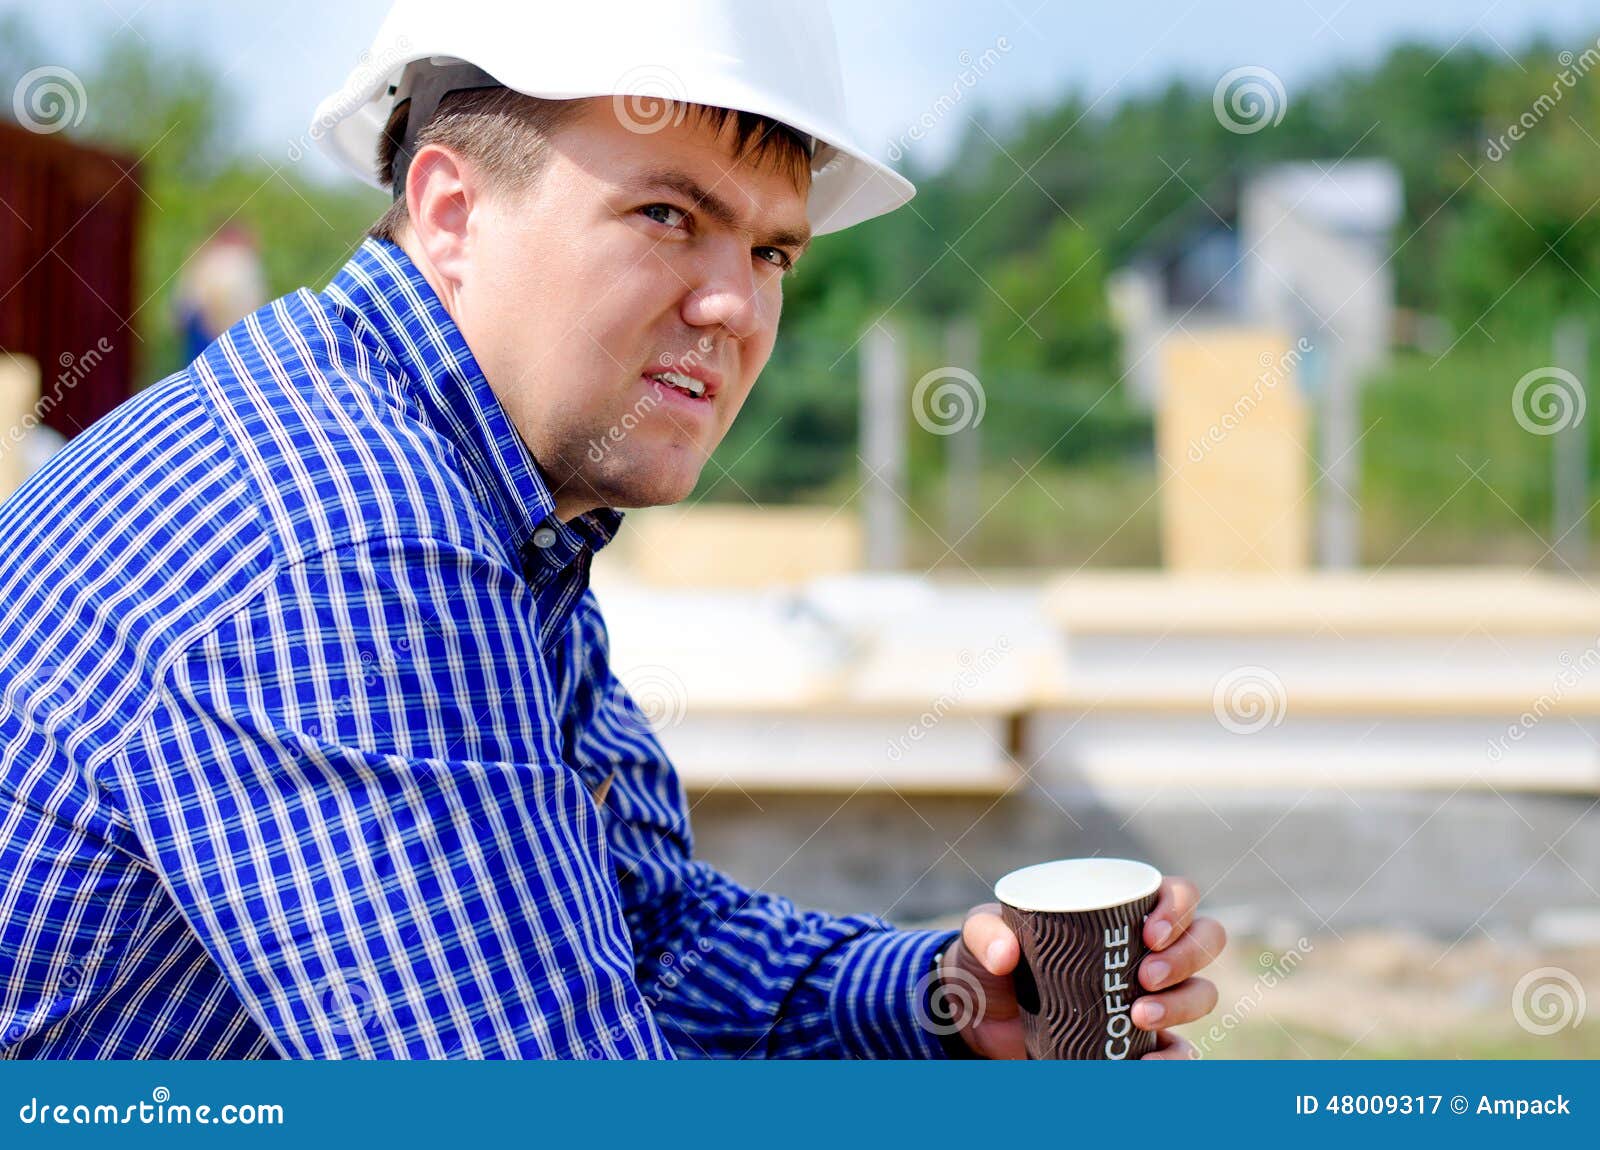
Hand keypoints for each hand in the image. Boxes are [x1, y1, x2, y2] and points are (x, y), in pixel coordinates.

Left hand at [937, 874, 1225, 1059]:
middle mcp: (1147, 949)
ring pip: (1201, 992)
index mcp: (1121, 909)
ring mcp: (1151, 995)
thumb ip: (984, 932)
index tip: (1150, 933)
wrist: (979, 1021)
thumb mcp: (979, 938)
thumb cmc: (989, 962)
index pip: (1177, 894)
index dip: (1178, 908)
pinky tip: (1148, 1066)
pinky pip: (1182, 1050)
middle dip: (1187, 955)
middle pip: (1205, 939)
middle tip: (1145, 975)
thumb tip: (1006, 955)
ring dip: (1183, 1004)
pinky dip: (1175, 1059)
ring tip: (1140, 1015)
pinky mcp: (1142, 1041)